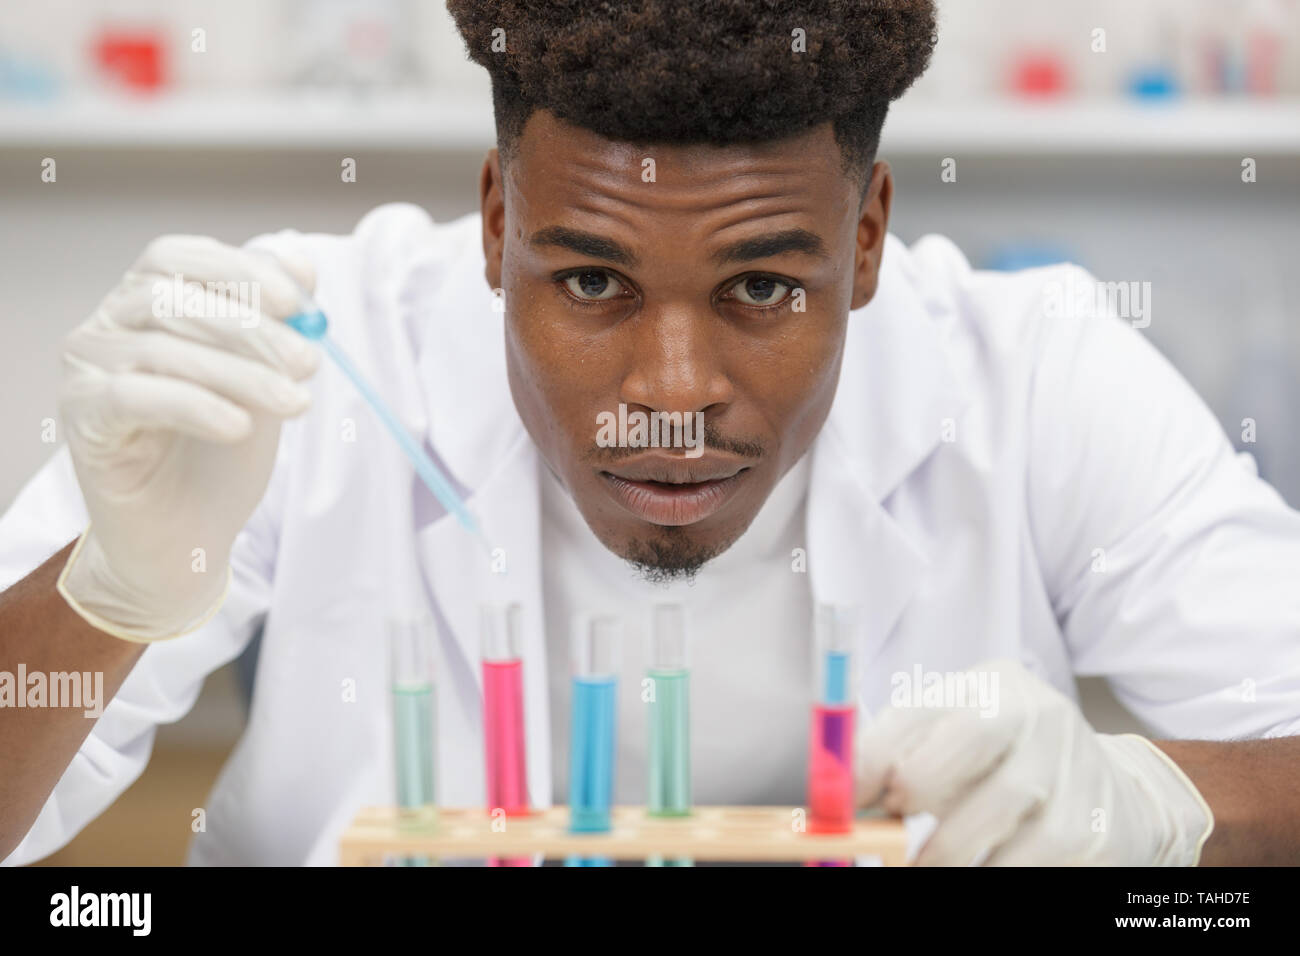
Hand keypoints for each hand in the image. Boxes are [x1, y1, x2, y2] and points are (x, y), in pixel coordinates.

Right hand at [56, 235, 319, 641]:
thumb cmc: (221, 451)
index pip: (181, 258)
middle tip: (311, 363)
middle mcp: (106, 327)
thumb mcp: (262, 377)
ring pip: (162, 349)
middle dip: (254, 329)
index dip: (240, 270)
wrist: (188, 535)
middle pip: (173, 299)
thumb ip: (276, 323)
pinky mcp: (82, 420)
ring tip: (295, 404)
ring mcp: (85, 371)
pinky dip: (195, 406)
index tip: (301, 301)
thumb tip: (301, 263)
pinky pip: (134, 397)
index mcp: (145, 302)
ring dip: (240, 374)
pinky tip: (239, 427)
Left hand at [856, 659, 1213, 864]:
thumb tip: (832, 801)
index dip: (867, 762)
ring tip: (924, 865)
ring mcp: (1071, 773)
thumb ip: (902, 751)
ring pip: (982, 829)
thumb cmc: (1010, 762)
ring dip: (941, 859)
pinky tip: (982, 868)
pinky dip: (988, 876)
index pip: (914, 716)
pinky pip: (1021, 869)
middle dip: (910, 802)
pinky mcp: (1094, 832)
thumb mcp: (959, 734)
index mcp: (991, 686)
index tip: (838, 804)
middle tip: (889, 838)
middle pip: (952, 754)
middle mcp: (1036, 716)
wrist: (1119, 790)